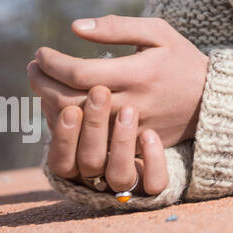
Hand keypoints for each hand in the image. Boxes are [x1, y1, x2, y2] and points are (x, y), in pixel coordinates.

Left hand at [28, 15, 209, 148]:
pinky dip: (67, 123)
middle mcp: (133, 104)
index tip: (41, 53)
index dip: (52, 63)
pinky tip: (60, 105)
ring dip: (48, 103)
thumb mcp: (158, 32)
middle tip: (33, 68)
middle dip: (42, 83)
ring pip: (75, 124)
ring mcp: (131, 129)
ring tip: (42, 83)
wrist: (210, 100)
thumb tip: (75, 27)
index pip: (79, 73)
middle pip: (70, 101)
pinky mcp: (130, 145)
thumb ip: (118, 26)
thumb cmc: (181, 59)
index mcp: (139, 73)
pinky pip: (87, 139)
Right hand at [45, 86, 168, 196]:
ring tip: (128, 110)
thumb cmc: (130, 99)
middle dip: (90, 128)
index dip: (60, 133)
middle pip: (87, 163)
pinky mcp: (157, 178)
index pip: (60, 157)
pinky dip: (153, 161)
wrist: (175, 121)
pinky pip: (155, 181)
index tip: (72, 96)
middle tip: (100, 92)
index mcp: (81, 156)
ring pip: (119, 176)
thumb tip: (57, 50)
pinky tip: (151, 134)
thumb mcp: (103, 93)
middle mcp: (102, 172)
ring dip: (121, 144)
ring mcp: (130, 176)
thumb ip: (79, 83)